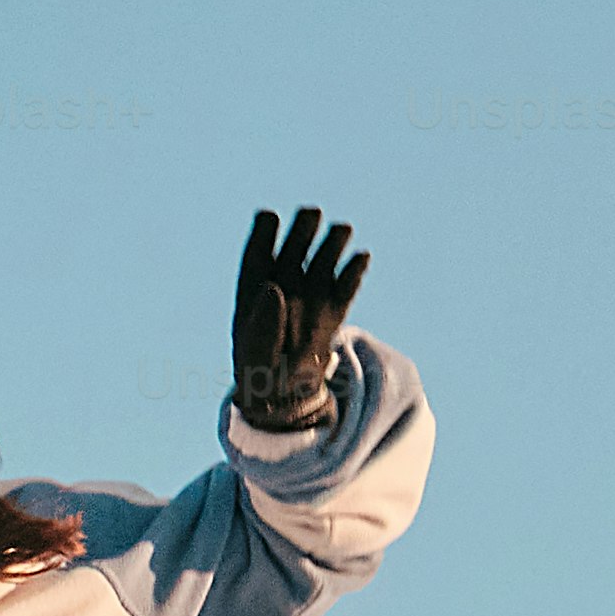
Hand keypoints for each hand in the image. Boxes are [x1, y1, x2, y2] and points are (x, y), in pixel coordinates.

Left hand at [227, 205, 365, 431]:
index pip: (257, 256)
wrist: (282, 402)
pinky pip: (342, 290)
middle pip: (291, 253)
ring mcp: (308, 300)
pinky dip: (352, 275)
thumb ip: (262, 326)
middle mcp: (281, 289)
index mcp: (252, 294)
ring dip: (330, 246)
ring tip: (343, 229)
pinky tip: (362, 257)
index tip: (268, 218)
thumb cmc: (261, 381)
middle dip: (301, 232)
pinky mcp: (331, 314)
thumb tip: (274, 288)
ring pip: (319, 267)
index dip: (263, 235)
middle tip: (312, 213)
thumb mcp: (255, 358)